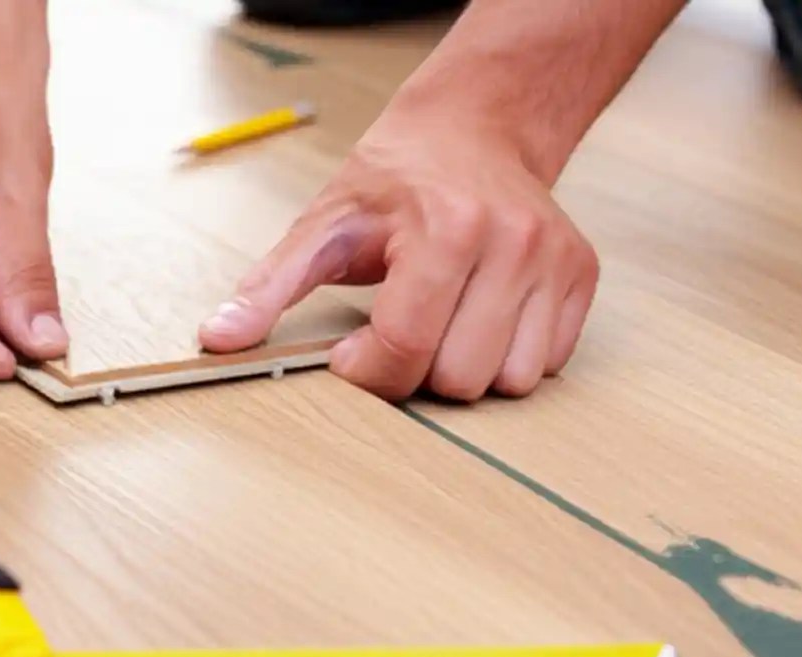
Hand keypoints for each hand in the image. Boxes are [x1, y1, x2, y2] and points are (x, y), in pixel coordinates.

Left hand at [198, 110, 598, 401]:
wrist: (472, 129)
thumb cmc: (395, 180)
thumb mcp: (322, 225)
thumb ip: (269, 286)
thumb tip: (220, 337)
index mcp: (446, 228)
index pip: (405, 347)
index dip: (367, 371)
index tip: (351, 353)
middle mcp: (511, 243)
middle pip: (458, 377)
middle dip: (416, 370)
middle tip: (399, 327)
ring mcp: (555, 261)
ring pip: (509, 382)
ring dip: (466, 369)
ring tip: (442, 321)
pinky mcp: (582, 275)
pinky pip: (547, 365)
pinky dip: (508, 357)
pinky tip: (480, 318)